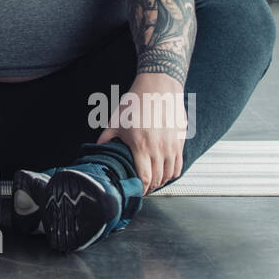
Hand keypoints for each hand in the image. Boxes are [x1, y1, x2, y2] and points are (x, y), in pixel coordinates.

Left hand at [96, 72, 187, 193]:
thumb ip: (106, 137)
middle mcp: (159, 148)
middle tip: (142, 189)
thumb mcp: (116, 120)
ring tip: (153, 183)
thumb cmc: (136, 101)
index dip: (140, 189)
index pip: (144, 177)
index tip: (135, 191)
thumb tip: (97, 149)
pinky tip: (164, 173)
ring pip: (170, 174)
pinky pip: (179, 165)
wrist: (159, 86)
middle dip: (149, 188)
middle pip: (157, 179)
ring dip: (161, 182)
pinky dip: (172, 173)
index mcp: (141, 145)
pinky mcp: (180, 142)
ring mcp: (172, 146)